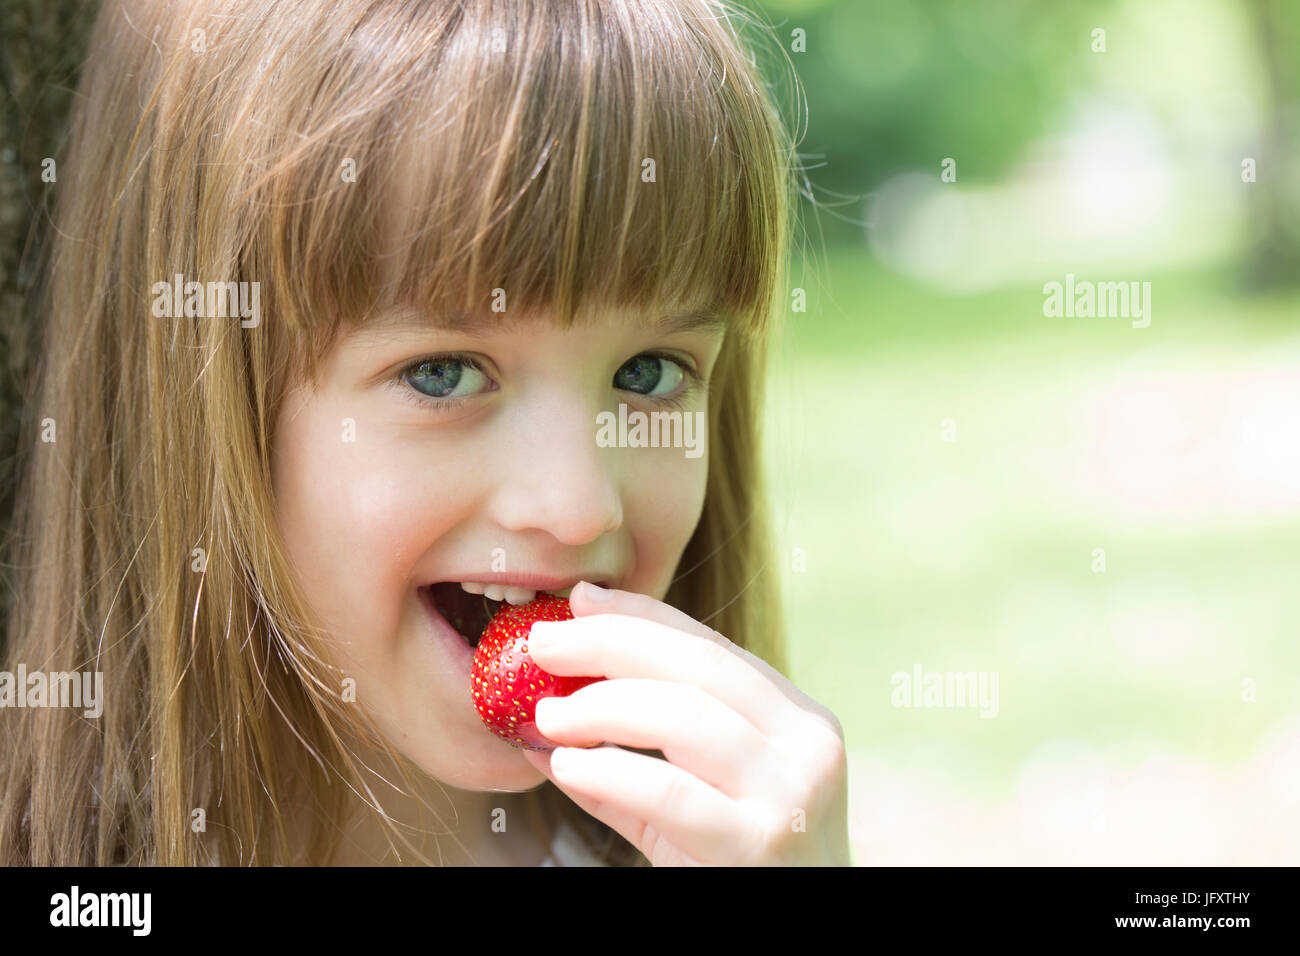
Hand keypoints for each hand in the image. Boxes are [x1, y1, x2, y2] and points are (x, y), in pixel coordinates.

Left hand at [520, 581, 850, 865]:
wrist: (799, 936)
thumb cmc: (736, 870)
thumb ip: (628, 760)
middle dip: (611, 642)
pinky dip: (606, 770)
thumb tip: (542, 715)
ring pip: (684, 716)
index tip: (579, 600)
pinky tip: (566, 766)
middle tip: (544, 643)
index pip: (712, 646)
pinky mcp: (759, 843)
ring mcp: (791, 792)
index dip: (641, 615)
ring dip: (601, 705)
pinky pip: (667, 791)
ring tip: (548, 714)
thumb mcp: (693, 805)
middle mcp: (806, 744)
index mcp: (798, 719)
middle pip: (697, 665)